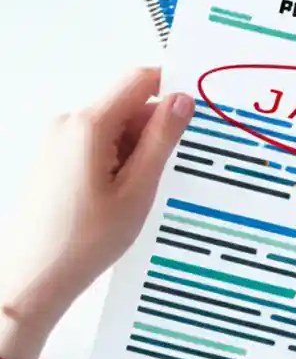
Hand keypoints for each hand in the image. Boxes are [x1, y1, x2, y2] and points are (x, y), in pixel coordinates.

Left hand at [0, 68, 193, 358]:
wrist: (35, 277)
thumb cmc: (82, 241)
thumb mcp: (138, 189)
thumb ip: (162, 139)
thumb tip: (182, 102)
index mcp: (88, 125)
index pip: (138, 80)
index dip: (172, 88)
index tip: (196, 107)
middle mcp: (68, 125)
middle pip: (128, 105)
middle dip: (155, 131)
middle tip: (167, 170)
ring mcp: (59, 141)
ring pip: (115, 128)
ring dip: (137, 151)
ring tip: (138, 193)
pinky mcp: (57, 158)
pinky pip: (98, 144)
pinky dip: (119, 162)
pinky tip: (121, 196)